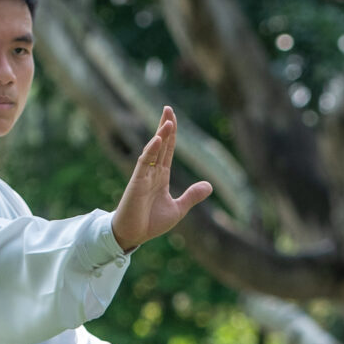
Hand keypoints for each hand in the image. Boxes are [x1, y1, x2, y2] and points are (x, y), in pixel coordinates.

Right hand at [110, 107, 212, 252]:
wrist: (133, 235)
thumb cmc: (150, 223)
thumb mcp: (178, 209)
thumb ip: (192, 196)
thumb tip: (210, 185)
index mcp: (161, 176)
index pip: (168, 150)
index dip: (172, 134)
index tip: (173, 118)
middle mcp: (152, 172)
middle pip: (160, 144)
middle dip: (165, 126)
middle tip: (168, 108)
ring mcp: (144, 175)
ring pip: (153, 150)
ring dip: (161, 134)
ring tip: (168, 119)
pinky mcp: (137, 182)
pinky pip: (144, 162)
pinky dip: (151, 150)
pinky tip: (158, 139)